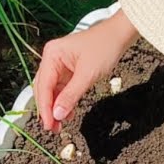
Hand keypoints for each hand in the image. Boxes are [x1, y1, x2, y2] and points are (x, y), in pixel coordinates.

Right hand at [34, 9, 139, 131]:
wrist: (119, 35)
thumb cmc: (104, 47)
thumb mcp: (87, 75)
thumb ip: (71, 96)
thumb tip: (58, 115)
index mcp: (51, 55)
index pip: (43, 86)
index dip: (45, 107)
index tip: (49, 124)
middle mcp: (52, 59)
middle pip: (44, 89)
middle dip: (48, 110)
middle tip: (54, 128)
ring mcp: (59, 64)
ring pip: (52, 91)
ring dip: (56, 108)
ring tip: (61, 125)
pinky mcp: (68, 70)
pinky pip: (62, 89)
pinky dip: (64, 102)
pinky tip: (69, 113)